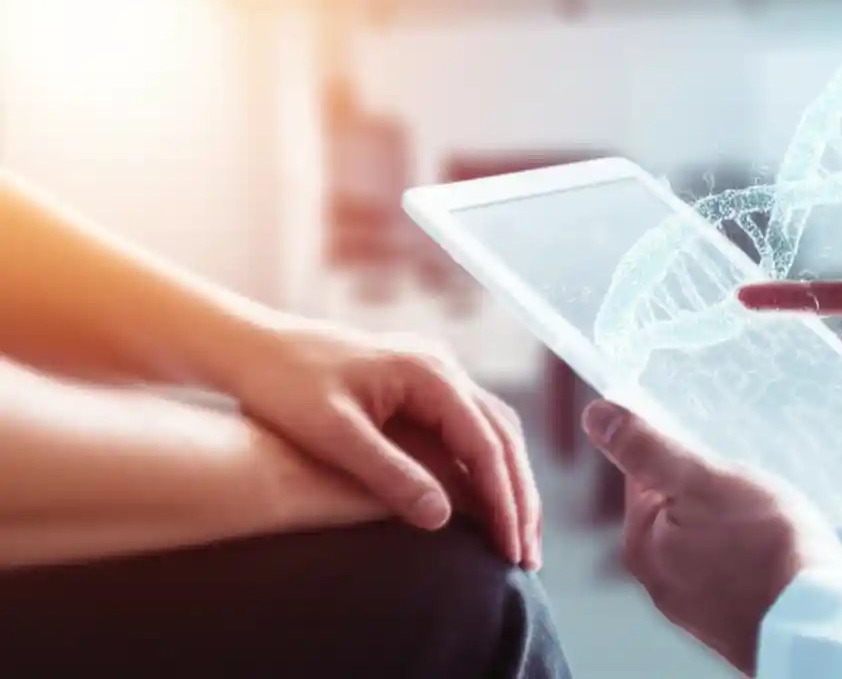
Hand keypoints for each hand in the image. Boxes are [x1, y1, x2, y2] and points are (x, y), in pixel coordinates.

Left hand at [232, 320, 539, 567]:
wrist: (252, 346)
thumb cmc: (283, 385)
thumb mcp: (333, 434)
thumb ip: (388, 473)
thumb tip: (445, 518)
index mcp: (429, 373)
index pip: (485, 444)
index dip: (503, 500)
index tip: (510, 549)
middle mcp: (444, 369)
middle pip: (504, 438)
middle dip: (520, 499)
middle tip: (527, 557)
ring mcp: (436, 376)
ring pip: (494, 433)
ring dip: (510, 484)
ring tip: (517, 538)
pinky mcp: (422, 389)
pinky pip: (469, 431)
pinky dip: (486, 470)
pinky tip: (485, 506)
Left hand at [582, 400, 841, 675]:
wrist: (819, 623)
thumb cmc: (766, 550)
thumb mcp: (702, 480)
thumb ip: (647, 449)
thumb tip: (597, 418)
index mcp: (641, 543)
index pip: (641, 476)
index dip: (677, 453)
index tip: (708, 452)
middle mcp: (660, 579)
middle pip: (675, 508)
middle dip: (706, 489)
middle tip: (745, 488)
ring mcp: (696, 604)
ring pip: (705, 538)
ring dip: (729, 521)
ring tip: (763, 517)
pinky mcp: (731, 616)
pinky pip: (732, 567)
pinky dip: (747, 551)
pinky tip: (772, 548)